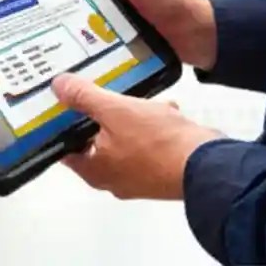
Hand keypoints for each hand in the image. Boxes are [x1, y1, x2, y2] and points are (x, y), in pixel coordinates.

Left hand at [52, 73, 221, 199]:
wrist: (207, 164)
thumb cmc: (157, 142)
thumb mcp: (115, 111)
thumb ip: (85, 97)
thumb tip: (58, 86)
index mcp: (94, 170)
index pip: (65, 146)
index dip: (61, 123)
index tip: (61, 100)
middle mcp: (113, 179)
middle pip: (96, 140)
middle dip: (102, 114)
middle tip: (100, 90)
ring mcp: (139, 177)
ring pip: (125, 139)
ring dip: (132, 116)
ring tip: (137, 96)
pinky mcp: (161, 170)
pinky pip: (149, 143)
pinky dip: (153, 125)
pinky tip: (163, 108)